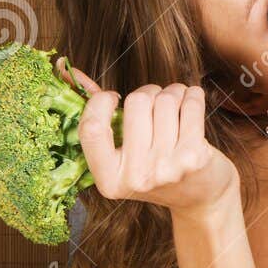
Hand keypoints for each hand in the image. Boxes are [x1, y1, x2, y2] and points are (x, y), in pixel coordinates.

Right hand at [72, 68, 238, 217]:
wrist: (202, 198)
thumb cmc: (157, 167)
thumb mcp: (122, 155)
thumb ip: (98, 117)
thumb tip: (65, 69)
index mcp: (109, 180)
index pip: (91, 127)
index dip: (102, 102)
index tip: (114, 98)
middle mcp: (136, 178)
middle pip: (136, 102)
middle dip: (148, 93)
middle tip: (155, 104)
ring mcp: (166, 169)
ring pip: (166, 99)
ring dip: (173, 93)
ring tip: (176, 107)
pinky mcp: (195, 158)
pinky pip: (191, 104)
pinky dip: (193, 96)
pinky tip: (192, 104)